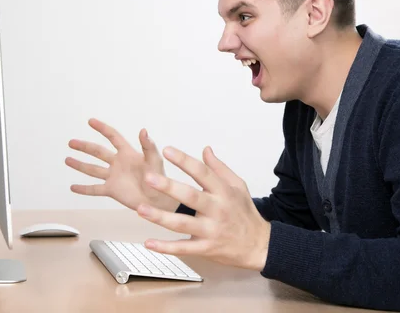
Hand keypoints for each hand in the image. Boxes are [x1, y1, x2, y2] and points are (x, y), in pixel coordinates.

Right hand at [65, 119, 179, 211]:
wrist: (160, 201)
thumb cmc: (160, 179)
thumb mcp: (154, 160)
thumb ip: (148, 146)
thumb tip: (143, 130)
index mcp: (128, 153)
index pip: (113, 137)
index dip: (102, 128)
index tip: (90, 121)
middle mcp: (118, 163)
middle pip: (98, 152)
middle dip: (84, 146)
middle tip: (71, 142)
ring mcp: (114, 177)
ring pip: (93, 169)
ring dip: (80, 165)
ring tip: (67, 160)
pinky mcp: (112, 190)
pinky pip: (95, 189)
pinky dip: (83, 189)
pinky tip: (73, 187)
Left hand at [136, 145, 270, 270]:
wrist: (259, 245)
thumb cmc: (245, 213)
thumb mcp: (238, 186)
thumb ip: (220, 168)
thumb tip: (205, 150)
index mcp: (223, 192)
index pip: (202, 173)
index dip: (185, 161)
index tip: (168, 150)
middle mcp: (216, 210)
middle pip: (190, 197)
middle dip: (168, 187)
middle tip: (149, 178)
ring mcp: (210, 231)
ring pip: (182, 224)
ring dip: (160, 217)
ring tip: (140, 209)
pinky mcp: (205, 248)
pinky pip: (183, 248)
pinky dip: (165, 247)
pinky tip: (149, 243)